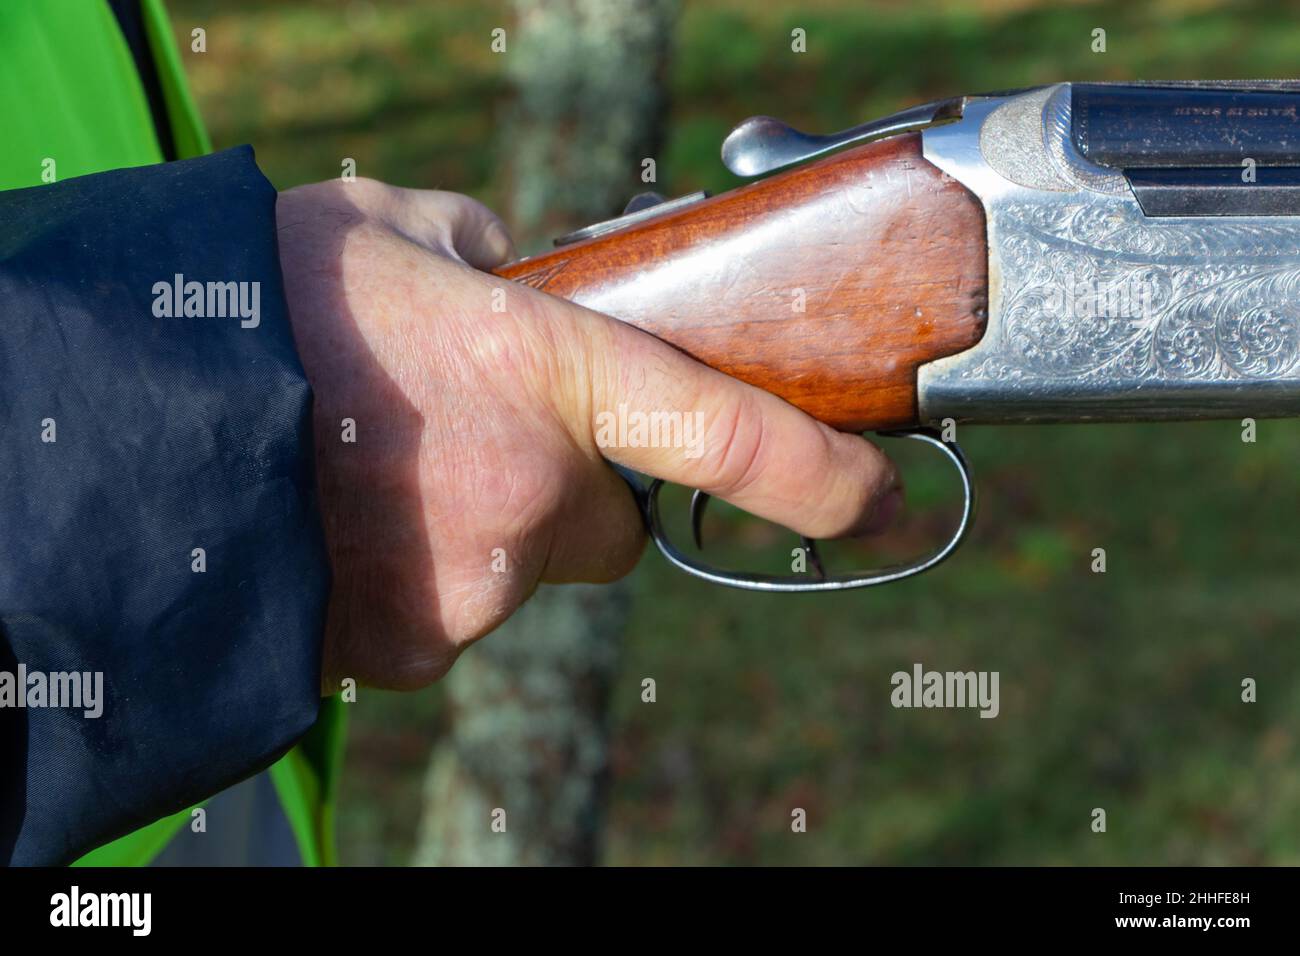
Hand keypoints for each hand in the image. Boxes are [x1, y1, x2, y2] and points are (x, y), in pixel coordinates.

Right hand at [275, 179, 901, 691]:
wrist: (135, 409)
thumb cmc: (266, 298)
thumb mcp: (398, 229)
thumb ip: (489, 250)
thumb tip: (513, 263)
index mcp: (548, 376)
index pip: (729, 438)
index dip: (824, 481)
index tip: (886, 506)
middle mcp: (528, 498)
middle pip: (605, 529)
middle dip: (567, 496)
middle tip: (477, 441)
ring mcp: (468, 588)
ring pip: (514, 572)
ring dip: (471, 528)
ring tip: (374, 466)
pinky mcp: (405, 650)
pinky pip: (442, 615)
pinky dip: (412, 575)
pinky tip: (343, 521)